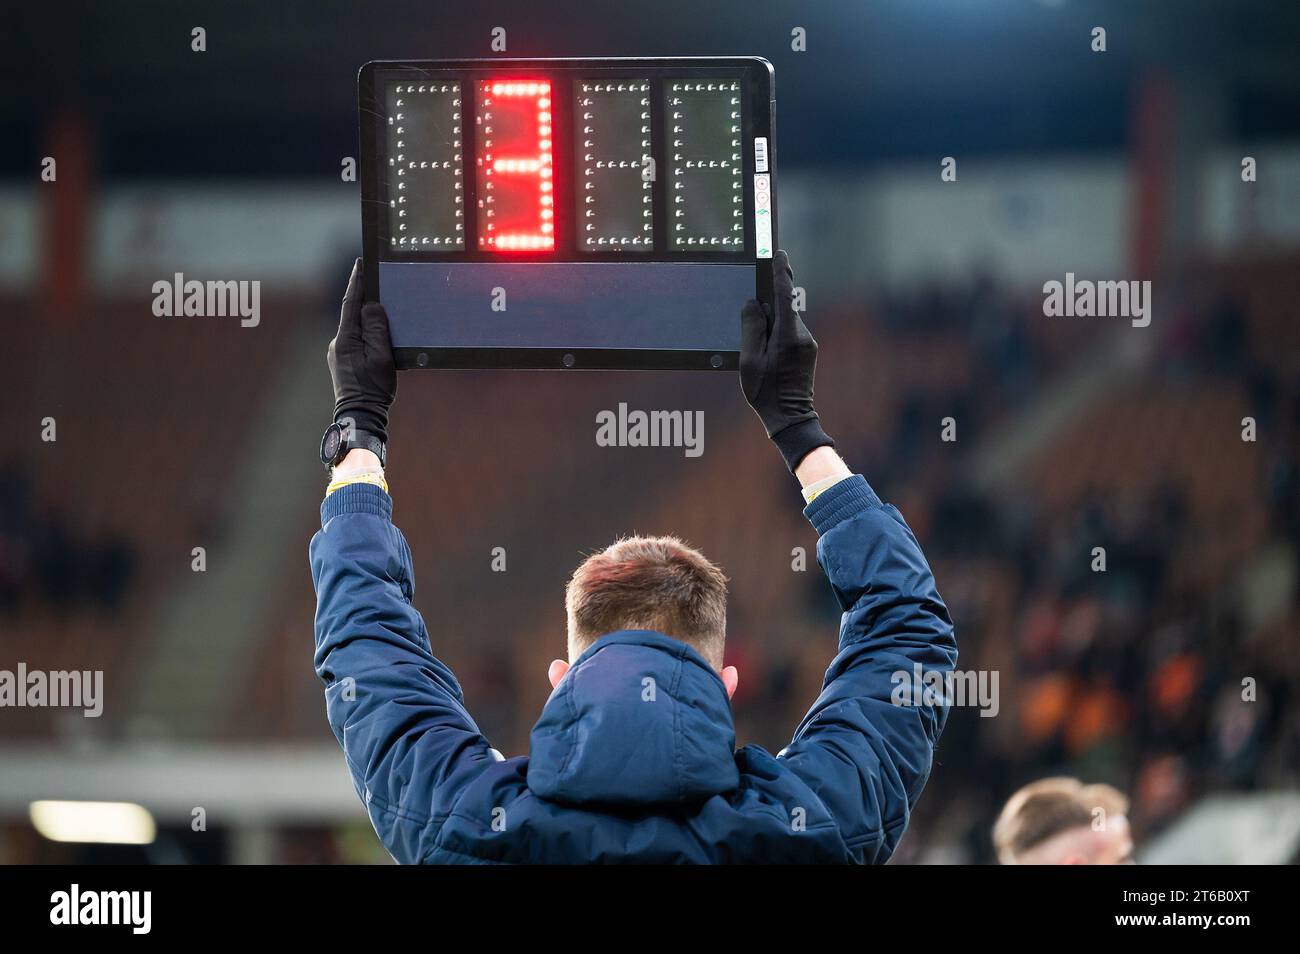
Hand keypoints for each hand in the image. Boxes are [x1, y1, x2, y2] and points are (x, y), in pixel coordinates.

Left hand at [327, 259, 396, 444]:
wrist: (360, 416)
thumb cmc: (373, 389)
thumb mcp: (381, 357)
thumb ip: (376, 329)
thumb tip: (372, 306)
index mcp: (346, 338)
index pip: (351, 303)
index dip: (357, 282)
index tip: (360, 263)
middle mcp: (338, 343)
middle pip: (354, 314)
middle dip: (366, 301)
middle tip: (379, 284)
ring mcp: (338, 353)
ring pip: (357, 329)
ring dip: (369, 322)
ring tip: (386, 318)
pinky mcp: (343, 361)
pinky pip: (358, 341)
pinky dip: (369, 337)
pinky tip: (381, 342)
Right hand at [740, 250, 833, 471]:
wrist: (790, 418)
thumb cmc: (765, 392)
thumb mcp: (749, 361)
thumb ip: (751, 328)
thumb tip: (754, 304)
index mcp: (788, 336)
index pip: (785, 295)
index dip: (781, 272)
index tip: (778, 253)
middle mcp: (803, 336)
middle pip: (783, 308)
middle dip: (767, 307)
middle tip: (751, 310)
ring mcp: (808, 343)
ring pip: (785, 321)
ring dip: (769, 326)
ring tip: (756, 350)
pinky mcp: (807, 351)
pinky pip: (788, 333)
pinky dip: (775, 335)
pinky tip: (765, 354)